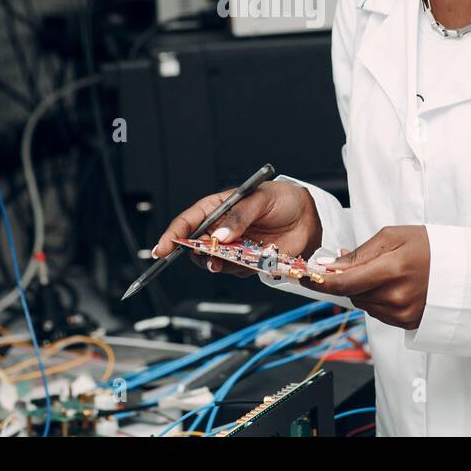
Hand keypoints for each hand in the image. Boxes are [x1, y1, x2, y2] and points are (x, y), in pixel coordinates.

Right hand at [154, 181, 322, 277]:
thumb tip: (220, 235)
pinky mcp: (247, 261)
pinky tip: (258, 255)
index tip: (162, 247)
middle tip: (211, 254)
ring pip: (215, 262)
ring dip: (221, 263)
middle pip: (196, 247)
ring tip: (238, 255)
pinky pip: (236, 271)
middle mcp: (222, 229)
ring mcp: (233, 247)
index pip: (189, 221)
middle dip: (199, 253)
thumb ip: (240, 216)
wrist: (308, 217)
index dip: (172, 234)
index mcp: (218, 208)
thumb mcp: (260, 199)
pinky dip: (243, 268)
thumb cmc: (282, 199)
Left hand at [313, 226, 429, 329]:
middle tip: (358, 262)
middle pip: (351, 293)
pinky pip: (377, 312)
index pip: (344, 283)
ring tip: (384, 271)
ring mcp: (403, 313)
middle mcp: (396, 297)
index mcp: (392, 270)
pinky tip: (392, 285)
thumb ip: (359, 253)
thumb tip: (329, 265)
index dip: (319, 281)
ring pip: (363, 303)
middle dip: (347, 279)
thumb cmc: (429, 246)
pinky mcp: (407, 323)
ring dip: (363, 289)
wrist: (463, 269)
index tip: (303, 276)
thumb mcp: (393, 236)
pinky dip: (376, 299)